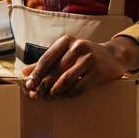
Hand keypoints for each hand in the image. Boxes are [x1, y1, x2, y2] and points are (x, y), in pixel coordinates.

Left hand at [20, 34, 138, 98]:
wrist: (113, 56)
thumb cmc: (85, 55)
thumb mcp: (66, 53)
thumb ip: (47, 62)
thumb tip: (25, 73)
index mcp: (67, 41)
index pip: (47, 58)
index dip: (36, 73)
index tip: (29, 84)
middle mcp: (78, 47)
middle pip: (55, 70)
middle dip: (43, 84)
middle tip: (36, 95)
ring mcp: (90, 59)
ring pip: (66, 80)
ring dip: (55, 91)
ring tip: (49, 96)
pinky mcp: (99, 72)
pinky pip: (79, 87)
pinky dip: (69, 94)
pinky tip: (65, 96)